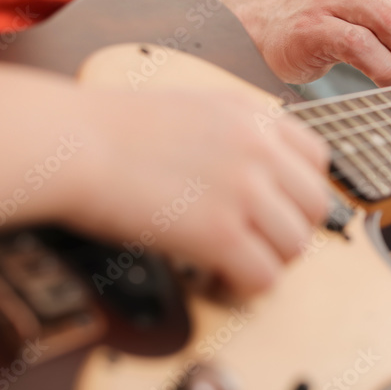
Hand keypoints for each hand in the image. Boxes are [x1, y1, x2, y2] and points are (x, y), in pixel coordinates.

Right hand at [71, 87, 330, 298]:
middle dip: (291, 227)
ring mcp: (243, 191)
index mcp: (254, 116)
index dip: (299, 188)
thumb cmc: (113, 128)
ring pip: (297, 244)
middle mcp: (259, 150)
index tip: (278, 204)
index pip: (318, 158)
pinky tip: (219, 276)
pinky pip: (265, 275)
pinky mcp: (218, 234)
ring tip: (237, 260)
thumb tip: (259, 166)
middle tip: (258, 239)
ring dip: (270, 259)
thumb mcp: (196, 105)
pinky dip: (247, 284)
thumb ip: (237, 129)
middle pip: (315, 205)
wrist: (72, 143)